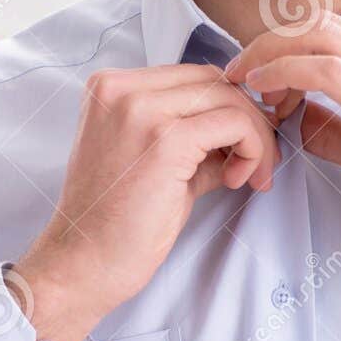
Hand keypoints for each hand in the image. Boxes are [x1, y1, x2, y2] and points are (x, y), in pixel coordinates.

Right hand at [12, 64, 280, 340]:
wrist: (82, 263)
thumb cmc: (112, 223)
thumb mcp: (152, 159)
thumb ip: (190, 134)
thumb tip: (243, 128)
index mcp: (110, 87)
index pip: (192, 76)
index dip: (227, 108)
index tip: (240, 147)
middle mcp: (120, 88)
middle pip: (214, 81)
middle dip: (247, 119)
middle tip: (258, 163)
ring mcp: (140, 109)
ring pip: (229, 98)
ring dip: (255, 136)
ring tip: (249, 177)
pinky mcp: (165, 139)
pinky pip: (234, 124)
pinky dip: (252, 149)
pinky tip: (238, 180)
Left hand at [225, 14, 340, 296]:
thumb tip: (298, 118)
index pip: (337, 32)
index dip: (289, 46)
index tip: (258, 75)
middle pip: (323, 23)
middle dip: (270, 40)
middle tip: (238, 70)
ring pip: (322, 37)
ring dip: (270, 53)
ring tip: (244, 82)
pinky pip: (329, 73)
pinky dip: (287, 73)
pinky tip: (265, 93)